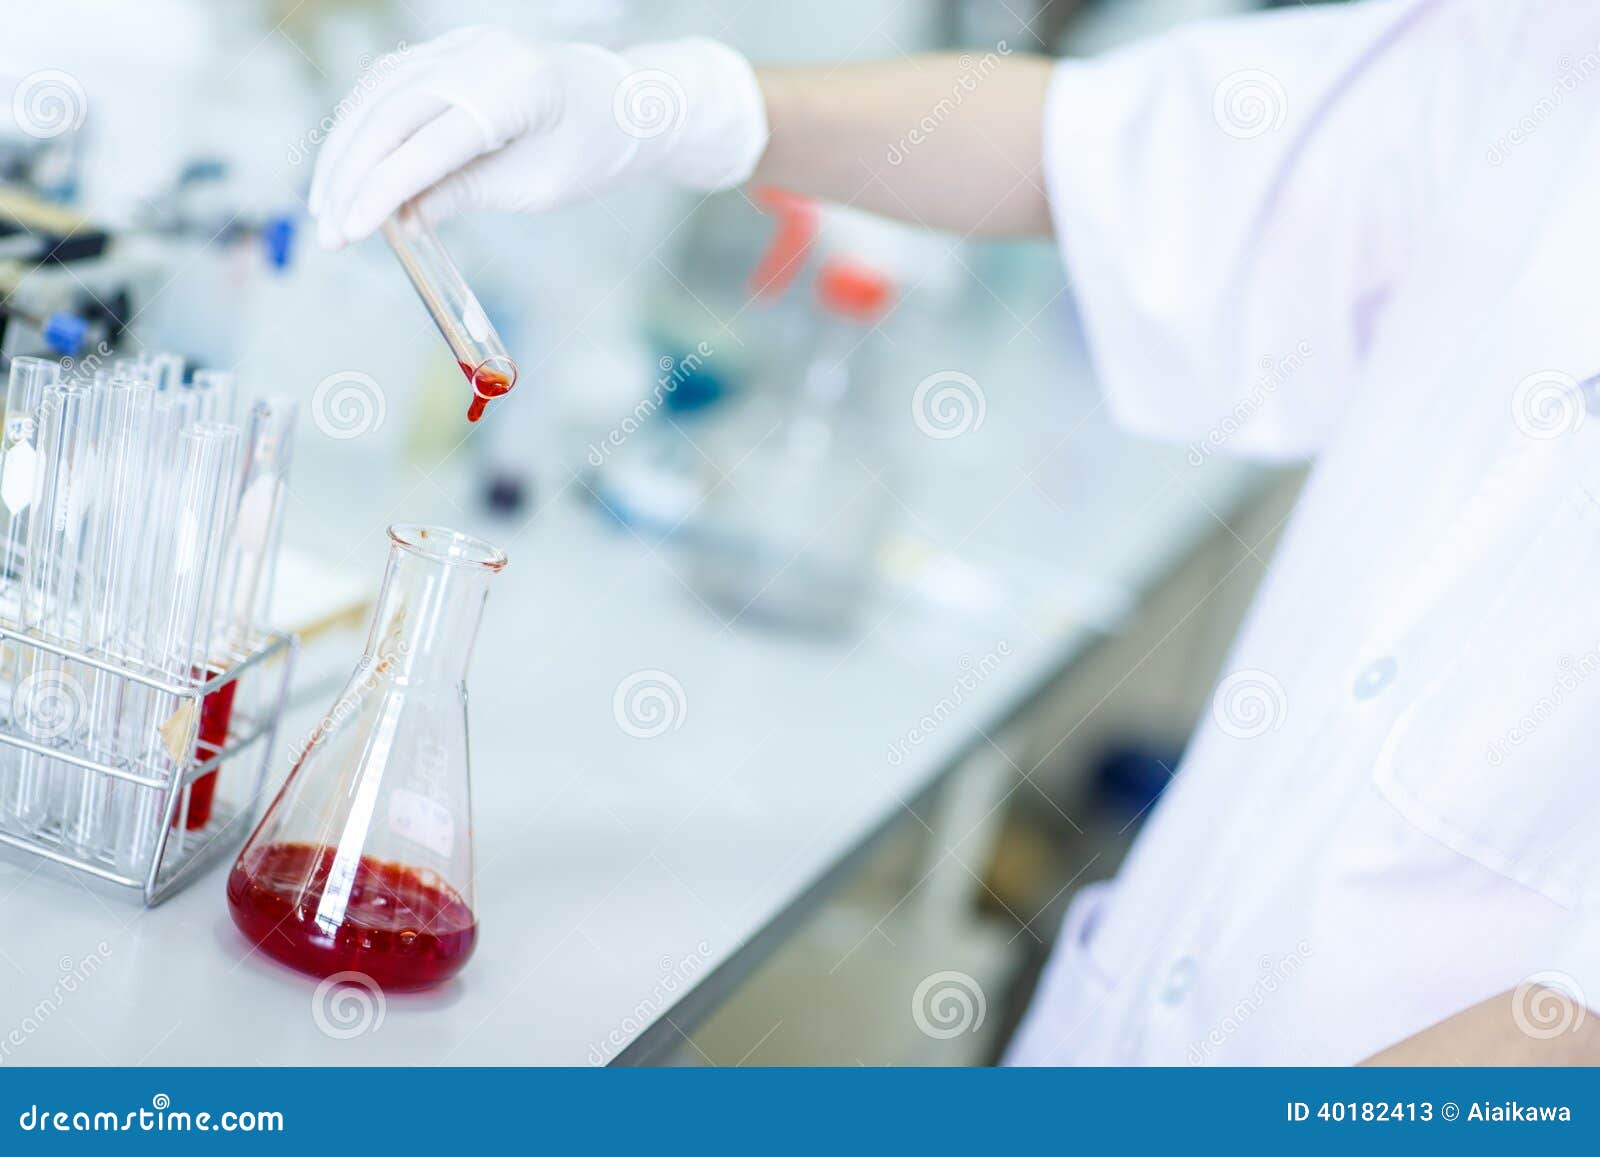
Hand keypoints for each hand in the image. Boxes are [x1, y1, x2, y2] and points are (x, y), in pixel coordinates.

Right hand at [309, 27, 767, 248]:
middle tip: (330, 231)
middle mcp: (482, 54)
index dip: (380, 189)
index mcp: (515, 89)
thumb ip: (463, 194)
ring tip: (328, 207)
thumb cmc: (592, 150)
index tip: (348, 233)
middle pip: (388, 111)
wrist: (628, 104)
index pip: (427, 142)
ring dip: (344, 151)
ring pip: (377, 92)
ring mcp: (463, 43)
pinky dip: (361, 124)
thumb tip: (396, 220)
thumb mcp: (534, 187)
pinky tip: (347, 166)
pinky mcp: (452, 49)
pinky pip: (389, 82)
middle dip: (349, 174)